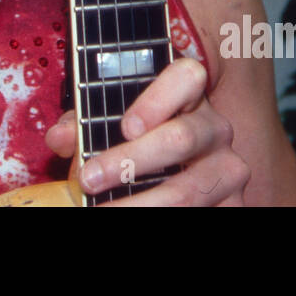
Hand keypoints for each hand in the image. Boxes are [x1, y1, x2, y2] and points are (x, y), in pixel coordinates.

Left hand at [45, 57, 249, 205]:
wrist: (181, 172)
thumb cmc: (139, 141)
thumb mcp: (112, 124)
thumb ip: (84, 124)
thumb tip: (58, 137)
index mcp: (190, 95)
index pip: (186, 77)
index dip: (156, 100)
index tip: (125, 127)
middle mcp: (215, 128)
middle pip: (180, 138)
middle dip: (129, 162)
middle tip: (89, 179)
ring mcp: (229, 169)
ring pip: (186, 191)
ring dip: (138, 205)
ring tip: (101, 211)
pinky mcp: (236, 204)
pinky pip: (203, 214)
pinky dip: (161, 218)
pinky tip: (132, 218)